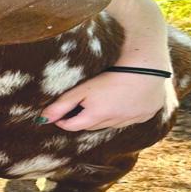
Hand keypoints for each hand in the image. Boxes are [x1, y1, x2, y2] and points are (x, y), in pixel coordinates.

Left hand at [39, 71, 169, 131]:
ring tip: (104, 99)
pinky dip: (125, 112)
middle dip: (83, 118)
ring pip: (111, 123)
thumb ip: (62, 105)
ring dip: (105, 116)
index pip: (72, 126)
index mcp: (96, 118)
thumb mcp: (83, 89)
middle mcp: (114, 123)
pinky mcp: (147, 113)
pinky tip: (126, 99)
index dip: (63, 119)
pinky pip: (131, 117)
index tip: (60, 111)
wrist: (147, 65)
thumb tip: (42, 120)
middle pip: (91, 125)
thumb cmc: (112, 75)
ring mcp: (133, 119)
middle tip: (80, 104)